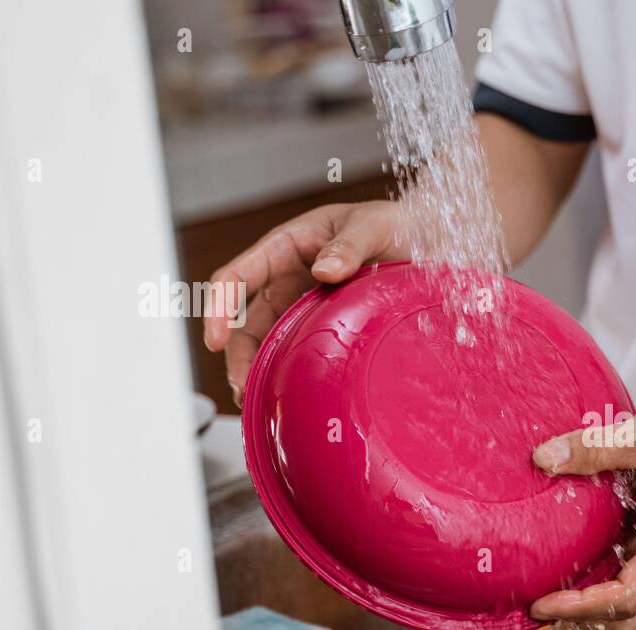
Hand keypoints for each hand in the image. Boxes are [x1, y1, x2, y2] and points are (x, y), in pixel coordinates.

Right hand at [202, 201, 404, 405]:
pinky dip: (284, 370)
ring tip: (257, 399)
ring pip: (264, 340)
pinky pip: (293, 349)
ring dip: (256, 369)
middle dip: (237, 354)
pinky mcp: (319, 324)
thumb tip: (325, 270)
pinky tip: (286, 393)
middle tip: (241, 387)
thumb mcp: (373, 225)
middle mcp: (286, 277)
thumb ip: (350, 244)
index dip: (218, 306)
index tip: (216, 338)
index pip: (238, 276)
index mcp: (286, 247)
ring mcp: (300, 303)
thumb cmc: (391, 224)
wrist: (420, 242)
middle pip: (244, 319)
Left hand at [529, 381, 635, 629]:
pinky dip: (605, 575)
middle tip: (541, 601)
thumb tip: (543, 459)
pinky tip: (578, 553)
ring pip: (633, 599)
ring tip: (553, 583)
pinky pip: (635, 570)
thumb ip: (595, 448)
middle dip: (586, 619)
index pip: (625, 599)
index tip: (541, 603)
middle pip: (630, 616)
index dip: (580, 608)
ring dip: (594, 601)